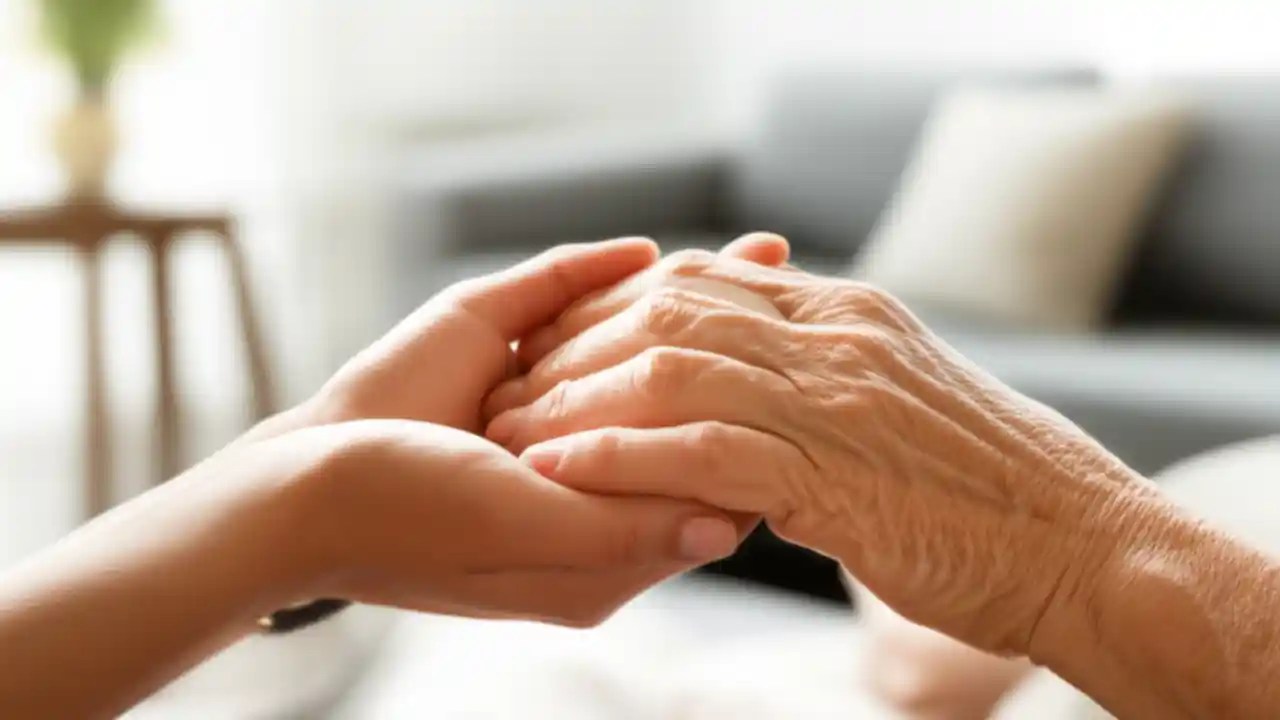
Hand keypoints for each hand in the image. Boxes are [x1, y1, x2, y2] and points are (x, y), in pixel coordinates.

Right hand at [253, 236, 787, 622]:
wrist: (306, 485)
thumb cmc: (418, 528)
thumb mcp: (536, 541)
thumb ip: (631, 530)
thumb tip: (733, 525)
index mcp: (592, 510)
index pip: (693, 464)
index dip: (753, 424)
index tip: (815, 384)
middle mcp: (575, 442)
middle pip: (675, 388)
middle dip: (742, 342)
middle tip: (803, 297)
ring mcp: (533, 383)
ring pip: (625, 334)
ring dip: (690, 296)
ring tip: (760, 255)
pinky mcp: (489, 333)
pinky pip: (553, 292)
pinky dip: (598, 267)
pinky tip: (646, 252)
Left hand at [483, 251, 1164, 656]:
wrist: (1084, 547)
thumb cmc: (990, 489)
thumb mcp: (903, 399)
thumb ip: (827, 372)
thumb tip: (757, 377)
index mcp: (849, 313)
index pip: (703, 281)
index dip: (614, 306)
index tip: (555, 338)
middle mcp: (835, 338)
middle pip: (669, 315)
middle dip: (576, 348)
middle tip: (510, 384)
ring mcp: (836, 400)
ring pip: (671, 372)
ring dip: (577, 401)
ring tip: (509, 433)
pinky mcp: (834, 475)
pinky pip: (703, 451)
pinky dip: (622, 456)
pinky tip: (561, 470)